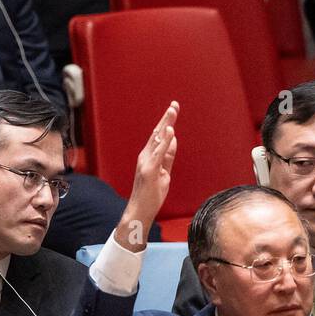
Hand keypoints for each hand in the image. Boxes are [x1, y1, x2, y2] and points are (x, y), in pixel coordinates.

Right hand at [116, 101, 178, 252]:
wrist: (140, 211)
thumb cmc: (151, 194)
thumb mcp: (164, 172)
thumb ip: (168, 156)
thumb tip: (174, 140)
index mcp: (149, 156)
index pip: (159, 136)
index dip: (167, 122)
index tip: (174, 108)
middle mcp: (146, 156)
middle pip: (158, 133)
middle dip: (167, 118)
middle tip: (174, 104)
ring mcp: (146, 163)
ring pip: (157, 140)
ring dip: (165, 124)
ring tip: (172, 111)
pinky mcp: (149, 171)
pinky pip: (159, 154)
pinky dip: (165, 141)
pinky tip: (170, 131)